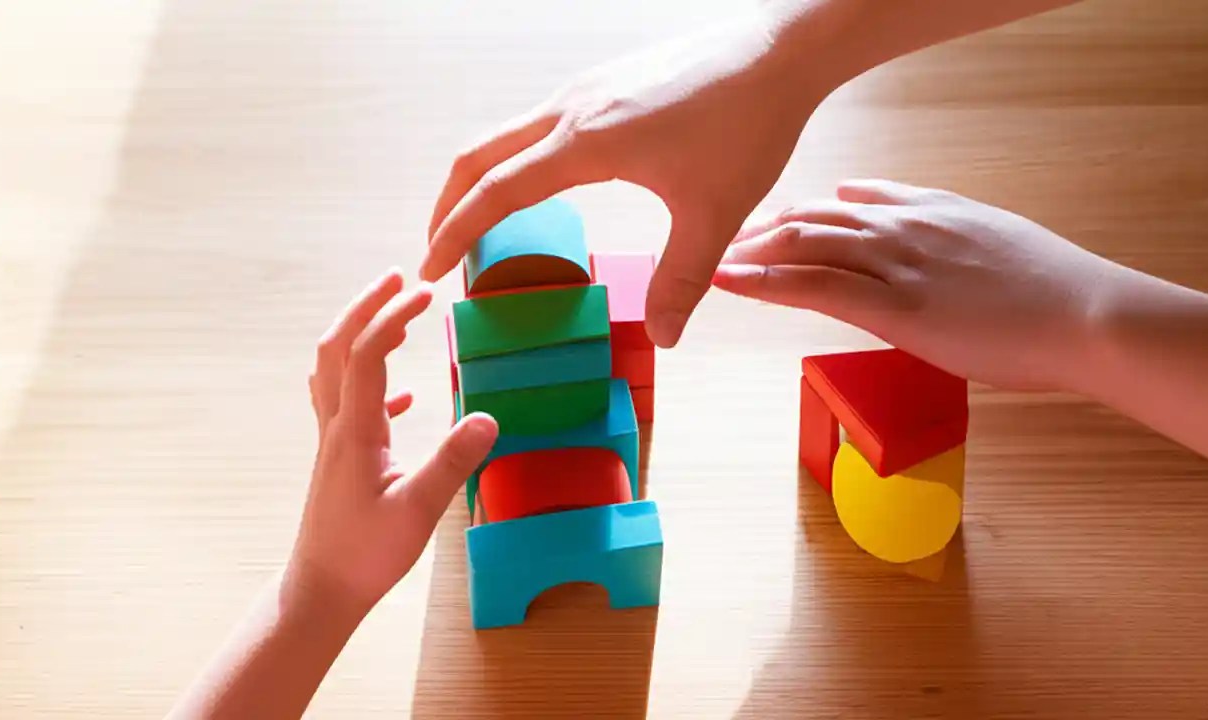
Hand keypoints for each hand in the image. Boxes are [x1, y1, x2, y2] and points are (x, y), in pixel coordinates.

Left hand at [287, 270, 498, 618]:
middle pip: (336, 348)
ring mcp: (333, 443)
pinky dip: (374, 386)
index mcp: (354, 431)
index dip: (392, 315)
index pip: (366, 353)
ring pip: (333, 371)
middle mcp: (336, 427)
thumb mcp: (418, 510)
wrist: (322, 591)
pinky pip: (348, 406)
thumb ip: (452, 462)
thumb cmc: (365, 555)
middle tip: (397, 279)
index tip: (426, 291)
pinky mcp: (340, 461)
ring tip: (395, 316)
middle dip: (364, 307)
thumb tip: (488, 417)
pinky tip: (407, 402)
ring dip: (360, 336)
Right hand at [423, 10, 835, 347]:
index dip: (454, 233)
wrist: (778, 50)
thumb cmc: (748, 123)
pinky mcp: (604, 84)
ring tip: (480, 226)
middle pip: (477, 154)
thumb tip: (662, 337)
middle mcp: (571, 108)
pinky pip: (536, 124)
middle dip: (448, 205)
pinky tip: (540, 186)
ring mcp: (585, 89)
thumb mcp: (715, 213)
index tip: (428, 268)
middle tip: (438, 252)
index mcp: (585, 143)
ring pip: (504, 134)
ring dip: (480, 179)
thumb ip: (682, 279)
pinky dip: (514, 160)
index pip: (494, 191)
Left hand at [713, 179, 1122, 390]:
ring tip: (715, 261)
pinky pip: (813, 286)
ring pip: (805, 242)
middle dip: (765, 229)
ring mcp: (897, 263)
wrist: (1087, 316)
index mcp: (930, 209)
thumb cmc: (1052, 294)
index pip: (849, 199)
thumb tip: (919, 244)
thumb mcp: (994, 247)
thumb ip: (950, 241)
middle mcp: (904, 225)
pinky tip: (731, 282)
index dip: (803, 212)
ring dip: (752, 251)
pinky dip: (765, 282)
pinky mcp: (895, 307)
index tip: (773, 225)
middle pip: (815, 215)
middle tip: (729, 244)